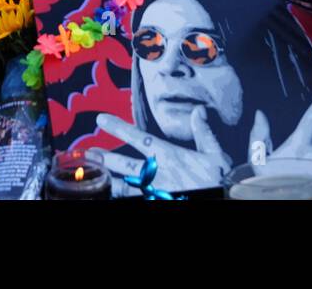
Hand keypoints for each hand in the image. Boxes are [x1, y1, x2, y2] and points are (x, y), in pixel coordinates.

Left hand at [89, 108, 231, 194]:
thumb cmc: (218, 180)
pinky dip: (125, 196)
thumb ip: (204, 133)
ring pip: (126, 185)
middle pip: (126, 164)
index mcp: (170, 157)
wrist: (223, 197)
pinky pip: (135, 198)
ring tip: (94, 176)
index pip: (140, 139)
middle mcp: (158, 174)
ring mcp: (155, 190)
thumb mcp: (215, 155)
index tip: (101, 120)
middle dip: (106, 158)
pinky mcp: (155, 201)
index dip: (119, 129)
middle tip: (88, 152)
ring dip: (110, 180)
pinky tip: (113, 194)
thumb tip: (198, 110)